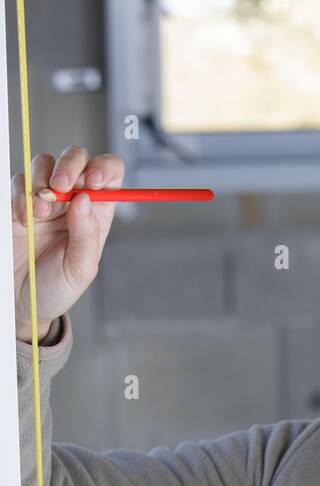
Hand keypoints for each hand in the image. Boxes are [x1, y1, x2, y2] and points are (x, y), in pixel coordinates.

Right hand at [10, 146, 124, 333]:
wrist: (21, 301)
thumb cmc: (57, 288)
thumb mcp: (80, 269)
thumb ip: (86, 235)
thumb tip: (85, 198)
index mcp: (95, 213)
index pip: (109, 174)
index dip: (104, 168)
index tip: (92, 182)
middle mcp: (71, 200)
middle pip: (77, 158)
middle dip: (69, 165)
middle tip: (60, 188)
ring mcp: (44, 197)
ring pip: (44, 163)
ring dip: (41, 182)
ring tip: (39, 214)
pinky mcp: (18, 201)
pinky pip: (19, 181)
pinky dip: (21, 195)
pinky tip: (23, 220)